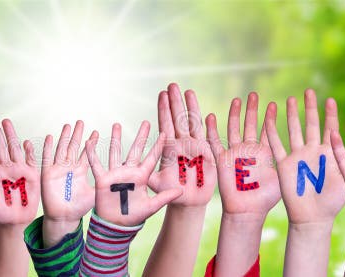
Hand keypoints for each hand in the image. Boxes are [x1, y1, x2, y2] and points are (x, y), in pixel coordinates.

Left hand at [0, 115, 39, 225]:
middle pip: (0, 146)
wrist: (15, 220)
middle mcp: (6, 169)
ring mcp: (19, 171)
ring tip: (5, 121)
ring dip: (10, 135)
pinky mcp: (32, 176)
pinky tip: (27, 142)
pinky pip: (31, 161)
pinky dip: (29, 152)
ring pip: (14, 149)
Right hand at [41, 120, 95, 222]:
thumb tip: (122, 180)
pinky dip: (48, 148)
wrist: (64, 217)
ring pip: (61, 149)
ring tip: (68, 126)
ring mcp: (58, 169)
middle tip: (81, 121)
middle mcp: (70, 167)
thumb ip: (105, 185)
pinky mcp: (48, 174)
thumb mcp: (95, 194)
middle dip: (77, 134)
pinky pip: (47, 158)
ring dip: (64, 137)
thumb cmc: (79, 208)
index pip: (86, 153)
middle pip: (74, 146)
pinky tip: (50, 137)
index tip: (96, 131)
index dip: (90, 142)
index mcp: (81, 170)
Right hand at [86, 122, 181, 226]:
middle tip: (146, 122)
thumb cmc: (134, 217)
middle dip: (141, 136)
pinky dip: (91, 153)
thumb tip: (182, 191)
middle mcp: (130, 172)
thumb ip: (165, 197)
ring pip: (116, 151)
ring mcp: (116, 174)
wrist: (116, 225)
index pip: (152, 158)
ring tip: (116, 124)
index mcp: (142, 177)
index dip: (158, 146)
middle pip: (136, 150)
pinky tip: (89, 141)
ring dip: (116, 138)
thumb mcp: (151, 207)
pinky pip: (96, 163)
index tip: (165, 133)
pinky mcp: (103, 179)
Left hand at [148, 83, 215, 206]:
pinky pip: (209, 140)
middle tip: (172, 85)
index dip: (164, 109)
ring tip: (189, 91)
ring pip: (194, 124)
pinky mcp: (208, 156)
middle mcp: (182, 144)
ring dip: (192, 108)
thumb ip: (149, 177)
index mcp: (169, 148)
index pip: (166, 124)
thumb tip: (134, 173)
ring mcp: (195, 148)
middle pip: (179, 119)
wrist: (188, 201)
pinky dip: (210, 129)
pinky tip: (211, 116)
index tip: (161, 94)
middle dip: (176, 102)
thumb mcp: (157, 184)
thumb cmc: (170, 192)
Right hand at [205, 92, 279, 216]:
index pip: (267, 129)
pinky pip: (215, 143)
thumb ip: (291, 158)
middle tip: (254, 94)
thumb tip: (307, 147)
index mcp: (264, 153)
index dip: (269, 116)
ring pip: (233, 129)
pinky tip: (211, 116)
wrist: (248, 211)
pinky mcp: (222, 161)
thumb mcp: (283, 174)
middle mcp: (248, 150)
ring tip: (237, 100)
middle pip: (249, 124)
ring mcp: (234, 154)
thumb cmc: (267, 198)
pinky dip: (212, 130)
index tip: (274, 102)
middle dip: (252, 109)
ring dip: (235, 115)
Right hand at [266, 89, 344, 223]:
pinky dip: (272, 130)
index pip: (329, 127)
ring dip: (291, 115)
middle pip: (310, 124)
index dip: (329, 114)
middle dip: (309, 108)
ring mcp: (297, 156)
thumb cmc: (333, 201)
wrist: (313, 216)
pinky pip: (276, 144)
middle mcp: (311, 151)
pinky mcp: (283, 164)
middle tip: (309, 91)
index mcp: (328, 152)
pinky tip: (269, 116)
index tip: (330, 99)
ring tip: (290, 99)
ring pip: (293, 130)